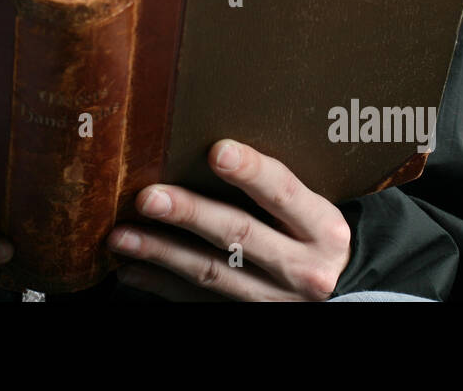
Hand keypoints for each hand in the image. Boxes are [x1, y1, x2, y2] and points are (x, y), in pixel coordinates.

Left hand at [106, 139, 350, 300]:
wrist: (340, 294)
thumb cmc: (315, 238)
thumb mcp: (315, 212)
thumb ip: (278, 188)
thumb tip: (211, 145)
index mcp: (323, 230)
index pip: (285, 193)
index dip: (252, 171)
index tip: (217, 150)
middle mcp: (303, 269)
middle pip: (240, 234)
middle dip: (190, 213)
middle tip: (149, 197)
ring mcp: (274, 299)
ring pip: (212, 272)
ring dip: (161, 252)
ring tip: (122, 235)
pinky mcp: (249, 317)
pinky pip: (198, 302)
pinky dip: (161, 284)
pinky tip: (131, 268)